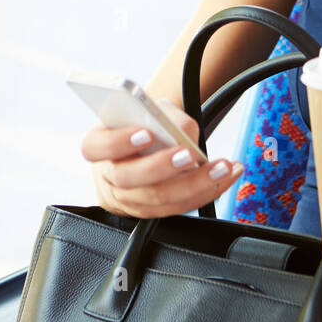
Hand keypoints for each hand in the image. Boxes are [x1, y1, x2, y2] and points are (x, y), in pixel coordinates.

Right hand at [81, 99, 243, 218]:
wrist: (147, 143)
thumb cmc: (145, 122)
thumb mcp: (152, 109)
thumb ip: (165, 116)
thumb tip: (185, 134)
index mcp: (98, 144)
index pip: (96, 146)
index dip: (118, 142)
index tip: (145, 133)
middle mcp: (108, 175)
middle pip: (128, 178)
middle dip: (161, 167)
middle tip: (189, 154)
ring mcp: (126, 198)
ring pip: (156, 199)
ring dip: (194, 185)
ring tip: (221, 168)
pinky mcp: (149, 212)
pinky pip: (176, 208)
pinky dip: (204, 193)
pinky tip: (225, 178)